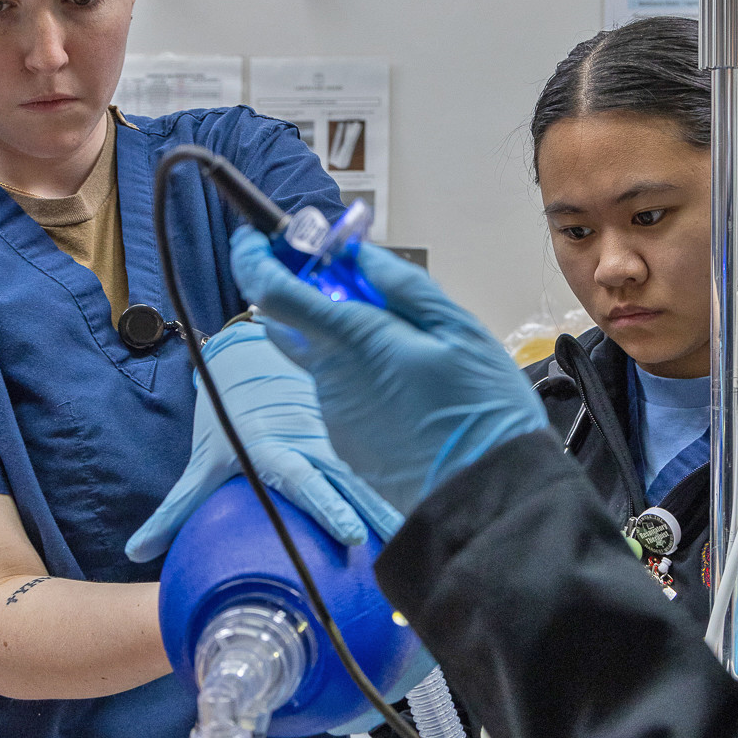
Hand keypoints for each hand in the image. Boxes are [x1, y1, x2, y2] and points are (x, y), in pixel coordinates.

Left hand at [126, 320, 403, 561]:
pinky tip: (431, 502)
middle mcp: (312, 445)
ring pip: (372, 470)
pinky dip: (402, 480)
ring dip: (398, 495)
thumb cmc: (229, 419)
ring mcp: (338, 440)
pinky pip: (380, 462)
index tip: (351, 536)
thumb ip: (175, 509)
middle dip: (375, 510)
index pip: (305, 483)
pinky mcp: (354, 438)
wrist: (253, 360)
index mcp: (277, 450)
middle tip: (401, 538)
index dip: (328, 508)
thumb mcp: (204, 462)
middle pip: (349, 482)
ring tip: (430, 520)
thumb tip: (137, 552)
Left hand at [229, 231, 549, 515]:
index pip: (272, 291)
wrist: (483, 496)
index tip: (256, 241)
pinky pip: (339, 394)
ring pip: (320, 359)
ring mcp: (334, 414)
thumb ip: (402, 286)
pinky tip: (406, 389)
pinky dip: (358, 376)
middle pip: (287, 324)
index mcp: (352, 342)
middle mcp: (329, 379)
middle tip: (351, 282)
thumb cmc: (481, 413)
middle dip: (304, 294)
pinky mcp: (345, 442)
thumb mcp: (457, 330)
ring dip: (344, 339)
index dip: (254, 259)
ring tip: (406, 347)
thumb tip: (361, 257)